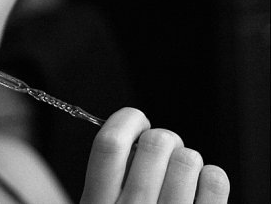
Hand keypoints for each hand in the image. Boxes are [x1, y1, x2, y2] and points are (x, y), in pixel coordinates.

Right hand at [81, 108, 229, 202]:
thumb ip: (107, 177)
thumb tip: (129, 136)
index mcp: (99, 202)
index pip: (109, 143)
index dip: (126, 119)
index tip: (136, 121)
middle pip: (154, 143)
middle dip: (162, 137)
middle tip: (161, 154)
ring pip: (187, 158)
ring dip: (185, 159)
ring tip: (178, 176)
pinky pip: (215, 180)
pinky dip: (211, 176)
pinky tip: (199, 188)